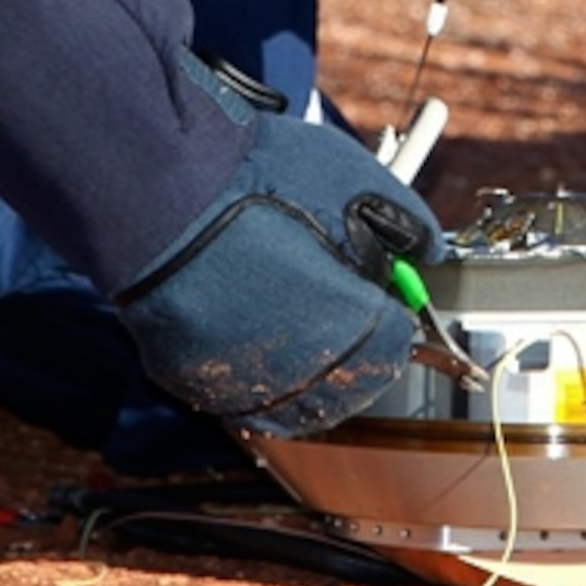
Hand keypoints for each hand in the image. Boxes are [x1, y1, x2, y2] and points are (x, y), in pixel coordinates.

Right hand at [112, 68, 445, 437]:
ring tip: (307, 337)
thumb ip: (404, 221)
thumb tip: (426, 251)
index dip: (396, 322)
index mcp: (350, 320)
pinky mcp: (195, 381)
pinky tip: (258, 345)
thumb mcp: (353, 179)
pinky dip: (259, 382)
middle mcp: (302, 366)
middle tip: (349, 318)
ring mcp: (244, 381)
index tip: (388, 305)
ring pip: (297, 407)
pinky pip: (242, 400)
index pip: (398, 347)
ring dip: (313, 379)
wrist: (160, 189)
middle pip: (352, 385)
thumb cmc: (255, 178)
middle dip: (360, 353)